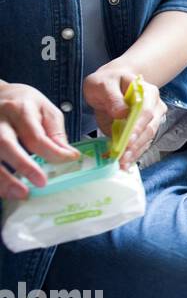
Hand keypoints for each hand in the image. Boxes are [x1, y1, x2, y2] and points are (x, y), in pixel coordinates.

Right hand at [0, 82, 81, 198]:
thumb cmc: (25, 104)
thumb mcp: (46, 110)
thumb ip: (56, 132)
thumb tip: (67, 155)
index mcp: (20, 110)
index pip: (36, 135)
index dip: (53, 151)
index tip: (69, 160)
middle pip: (5, 143)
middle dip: (23, 165)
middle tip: (40, 182)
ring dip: (3, 178)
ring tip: (19, 193)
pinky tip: (4, 191)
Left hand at [83, 62, 163, 169]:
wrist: (111, 84)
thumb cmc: (107, 82)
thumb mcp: (103, 84)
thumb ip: (112, 97)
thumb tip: (121, 113)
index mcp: (147, 92)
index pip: (146, 111)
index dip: (138, 126)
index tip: (128, 139)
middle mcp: (155, 106)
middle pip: (149, 127)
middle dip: (136, 144)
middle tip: (122, 157)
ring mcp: (152, 119)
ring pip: (147, 138)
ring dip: (135, 152)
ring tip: (122, 163)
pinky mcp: (144, 129)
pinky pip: (142, 143)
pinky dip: (134, 154)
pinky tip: (125, 162)